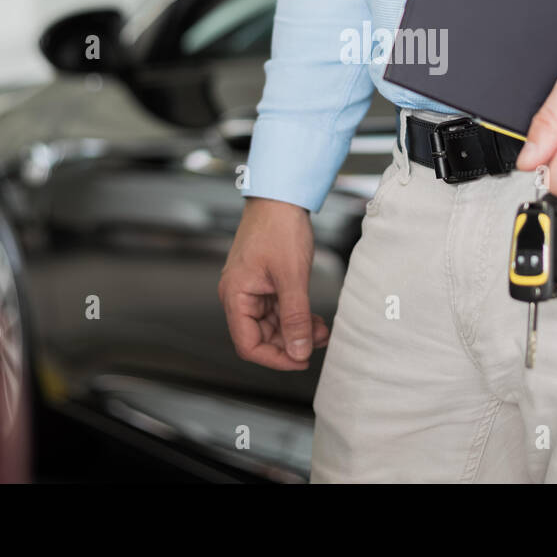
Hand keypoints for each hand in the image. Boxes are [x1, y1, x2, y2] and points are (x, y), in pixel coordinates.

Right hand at [219, 197, 329, 369]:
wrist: (282, 196)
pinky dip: (297, 316)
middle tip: (317, 341)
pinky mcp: (266, 283)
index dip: (274, 358)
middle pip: (261, 337)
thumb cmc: (278, 227)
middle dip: (291, 343)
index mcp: (235, 295)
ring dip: (297, 330)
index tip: (300, 360)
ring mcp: (252, 289)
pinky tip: (315, 319)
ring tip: (321, 330)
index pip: (248, 345)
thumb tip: (299, 350)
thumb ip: (295, 317)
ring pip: (273, 325)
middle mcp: (239, 295)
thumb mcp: (292, 277)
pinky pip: (279, 310)